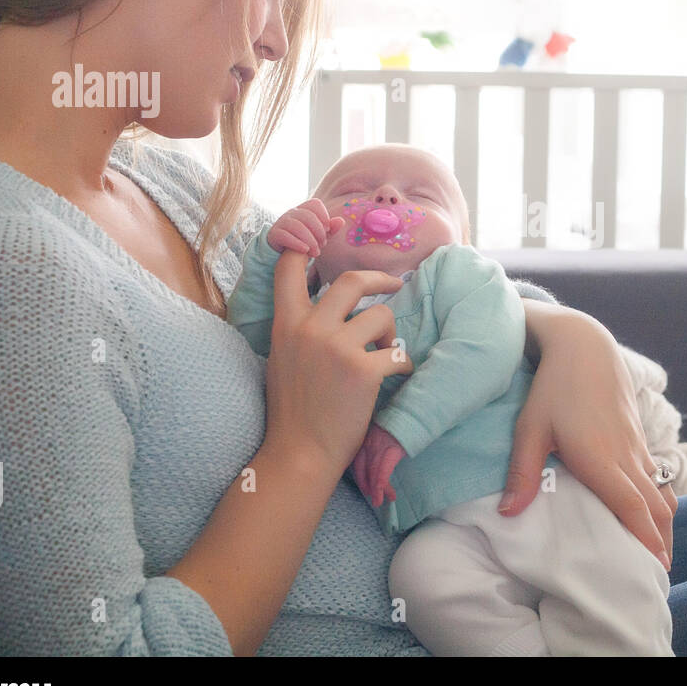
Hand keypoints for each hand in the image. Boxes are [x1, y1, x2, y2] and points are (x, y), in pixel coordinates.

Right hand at [262, 251, 413, 473]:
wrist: (299, 454)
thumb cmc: (294, 409)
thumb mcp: (283, 357)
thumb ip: (301, 326)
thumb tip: (329, 305)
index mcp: (286, 323)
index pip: (290, 266)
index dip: (307, 241)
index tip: (327, 231)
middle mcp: (309, 328)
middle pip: (352, 280)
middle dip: (381, 279)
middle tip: (396, 285)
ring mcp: (336, 347)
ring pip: (381, 317)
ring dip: (389, 335)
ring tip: (383, 355)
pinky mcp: (363, 370)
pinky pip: (397, 353)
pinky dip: (403, 365)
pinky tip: (397, 378)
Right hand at [267, 198, 334, 255]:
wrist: (285, 252)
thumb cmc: (305, 240)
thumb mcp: (320, 235)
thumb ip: (330, 228)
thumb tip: (341, 221)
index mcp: (304, 209)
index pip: (315, 204)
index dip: (324, 215)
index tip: (328, 229)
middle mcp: (292, 212)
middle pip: (307, 216)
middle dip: (318, 231)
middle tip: (323, 244)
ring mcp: (282, 222)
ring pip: (297, 226)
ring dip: (309, 240)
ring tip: (316, 252)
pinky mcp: (274, 234)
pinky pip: (285, 235)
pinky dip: (297, 243)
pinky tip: (305, 251)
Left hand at [351, 422, 406, 507]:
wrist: (413, 414)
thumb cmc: (401, 425)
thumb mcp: (384, 433)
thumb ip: (379, 444)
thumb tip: (378, 460)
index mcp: (367, 440)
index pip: (358, 462)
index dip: (361, 479)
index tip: (366, 490)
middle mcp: (370, 444)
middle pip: (364, 469)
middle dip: (368, 486)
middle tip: (374, 500)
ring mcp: (380, 446)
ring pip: (373, 472)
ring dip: (376, 489)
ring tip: (380, 501)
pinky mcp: (393, 450)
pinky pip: (383, 471)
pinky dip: (381, 483)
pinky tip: (384, 492)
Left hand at [502, 302, 675, 570]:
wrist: (584, 345)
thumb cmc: (553, 387)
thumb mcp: (530, 428)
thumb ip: (522, 473)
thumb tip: (509, 514)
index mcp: (601, 460)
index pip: (632, 508)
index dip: (645, 540)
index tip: (652, 570)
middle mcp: (626, 457)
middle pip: (654, 509)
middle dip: (659, 544)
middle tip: (657, 578)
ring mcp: (636, 447)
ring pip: (660, 493)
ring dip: (663, 525)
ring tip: (659, 555)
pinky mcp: (637, 438)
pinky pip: (656, 477)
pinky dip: (659, 502)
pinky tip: (652, 515)